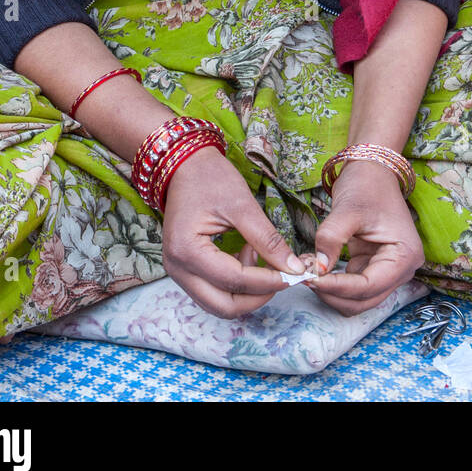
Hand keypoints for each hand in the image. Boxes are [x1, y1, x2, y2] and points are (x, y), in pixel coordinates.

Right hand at [161, 145, 306, 317]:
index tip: (294, 274)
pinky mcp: (185, 269)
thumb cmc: (210, 177)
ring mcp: (178, 272)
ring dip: (247, 292)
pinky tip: (248, 255)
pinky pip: (213, 291)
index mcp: (187, 250)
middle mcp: (177, 269)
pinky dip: (236, 284)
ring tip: (261, 257)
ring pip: (219, 303)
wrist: (184, 164)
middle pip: (225, 306)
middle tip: (282, 275)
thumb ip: (267, 239)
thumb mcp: (242, 205)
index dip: (268, 281)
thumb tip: (293, 267)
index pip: (235, 280)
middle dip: (258, 296)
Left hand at [309, 159, 423, 314]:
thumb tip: (316, 269)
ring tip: (308, 270)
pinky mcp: (373, 266)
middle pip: (364, 299)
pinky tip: (316, 266)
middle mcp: (402, 269)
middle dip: (333, 293)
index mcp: (404, 256)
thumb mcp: (348, 209)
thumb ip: (331, 238)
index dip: (338, 287)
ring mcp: (388, 270)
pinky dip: (333, 282)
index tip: (310, 279)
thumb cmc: (366, 184)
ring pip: (358, 299)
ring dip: (332, 291)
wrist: (372, 169)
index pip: (368, 286)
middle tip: (304, 277)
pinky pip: (352, 286)